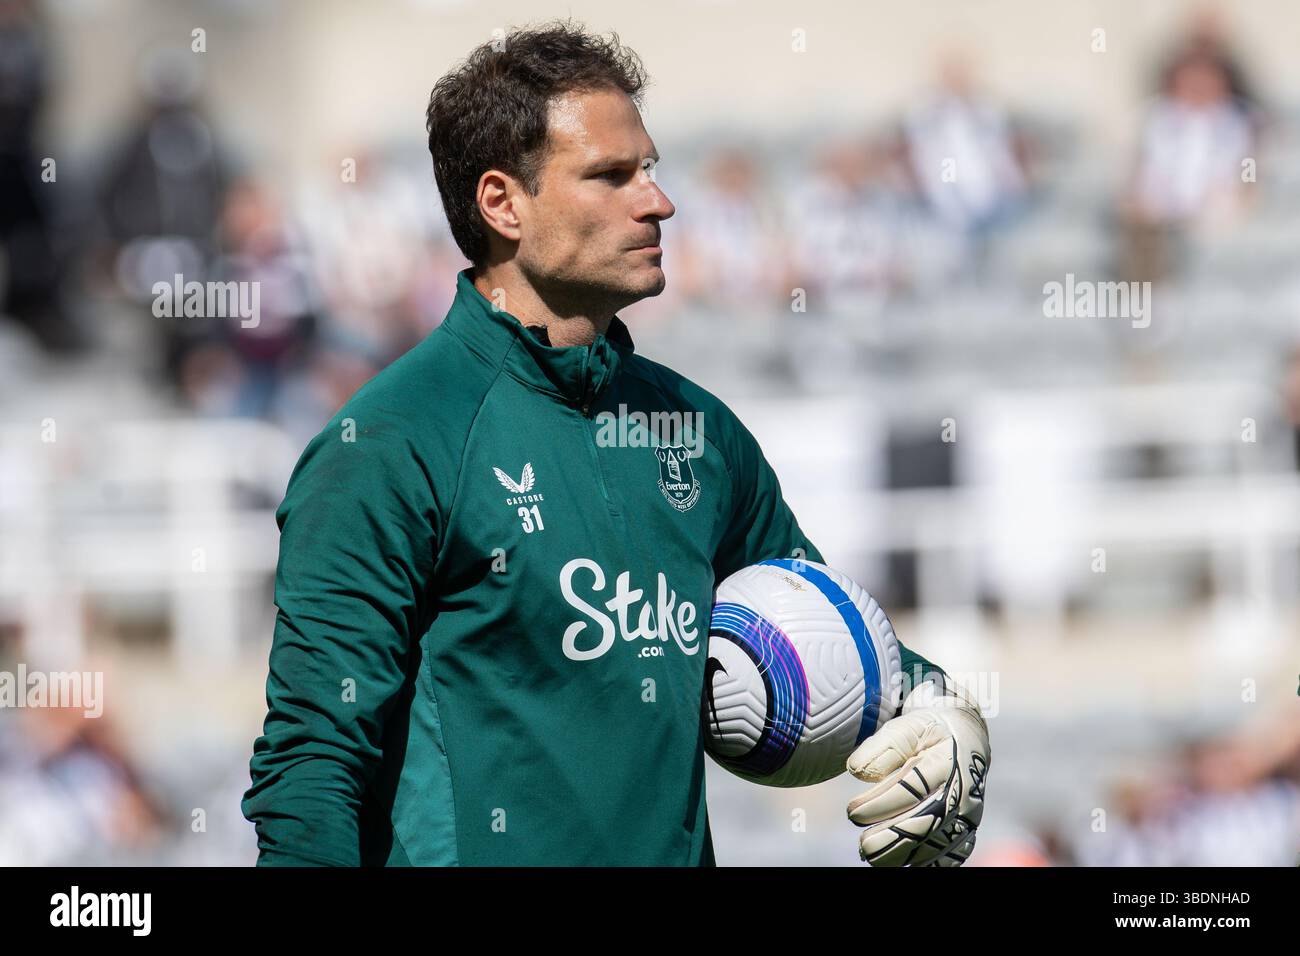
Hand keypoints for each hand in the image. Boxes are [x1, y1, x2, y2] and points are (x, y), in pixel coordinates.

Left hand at [845, 678, 989, 865]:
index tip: (852, 813)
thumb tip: (856, 771)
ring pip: (937, 843)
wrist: (964, 738)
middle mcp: (962, 792)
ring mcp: (969, 814)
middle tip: (863, 845)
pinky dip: (927, 861)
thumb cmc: (926, 733)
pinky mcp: (969, 829)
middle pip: (926, 823)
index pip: (910, 790)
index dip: (878, 805)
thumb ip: (880, 748)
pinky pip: (952, 854)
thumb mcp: (904, 728)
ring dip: (903, 854)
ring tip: (872, 854)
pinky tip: (901, 861)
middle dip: (891, 838)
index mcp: (945, 762)